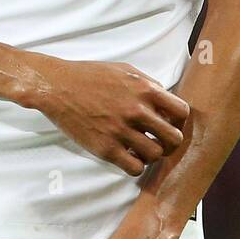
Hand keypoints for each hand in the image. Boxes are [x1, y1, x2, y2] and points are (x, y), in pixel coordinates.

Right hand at [29, 57, 189, 175]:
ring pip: (156, 155)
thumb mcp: (125, 70)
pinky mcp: (106, 148)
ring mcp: (121, 131)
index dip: (178, 120)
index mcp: (145, 90)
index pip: (182, 112)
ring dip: (151, 154)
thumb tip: (166, 101)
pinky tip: (128, 157)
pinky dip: (136, 166)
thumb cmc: (90, 76)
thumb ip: (148, 84)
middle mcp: (137, 111)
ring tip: (141, 149)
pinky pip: (135, 168)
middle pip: (174, 139)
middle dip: (170, 142)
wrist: (57, 87)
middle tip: (159, 141)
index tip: (168, 123)